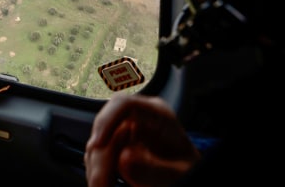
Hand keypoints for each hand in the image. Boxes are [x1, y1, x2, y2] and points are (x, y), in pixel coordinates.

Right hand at [85, 94, 199, 186]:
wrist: (186, 177)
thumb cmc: (188, 172)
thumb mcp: (179, 173)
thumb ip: (155, 169)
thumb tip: (123, 159)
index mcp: (158, 114)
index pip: (123, 105)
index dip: (106, 121)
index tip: (97, 145)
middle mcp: (138, 118)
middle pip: (106, 127)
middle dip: (99, 156)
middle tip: (100, 183)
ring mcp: (126, 132)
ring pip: (98, 143)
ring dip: (96, 166)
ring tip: (102, 186)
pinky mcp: (118, 147)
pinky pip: (99, 155)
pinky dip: (98, 170)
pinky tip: (105, 183)